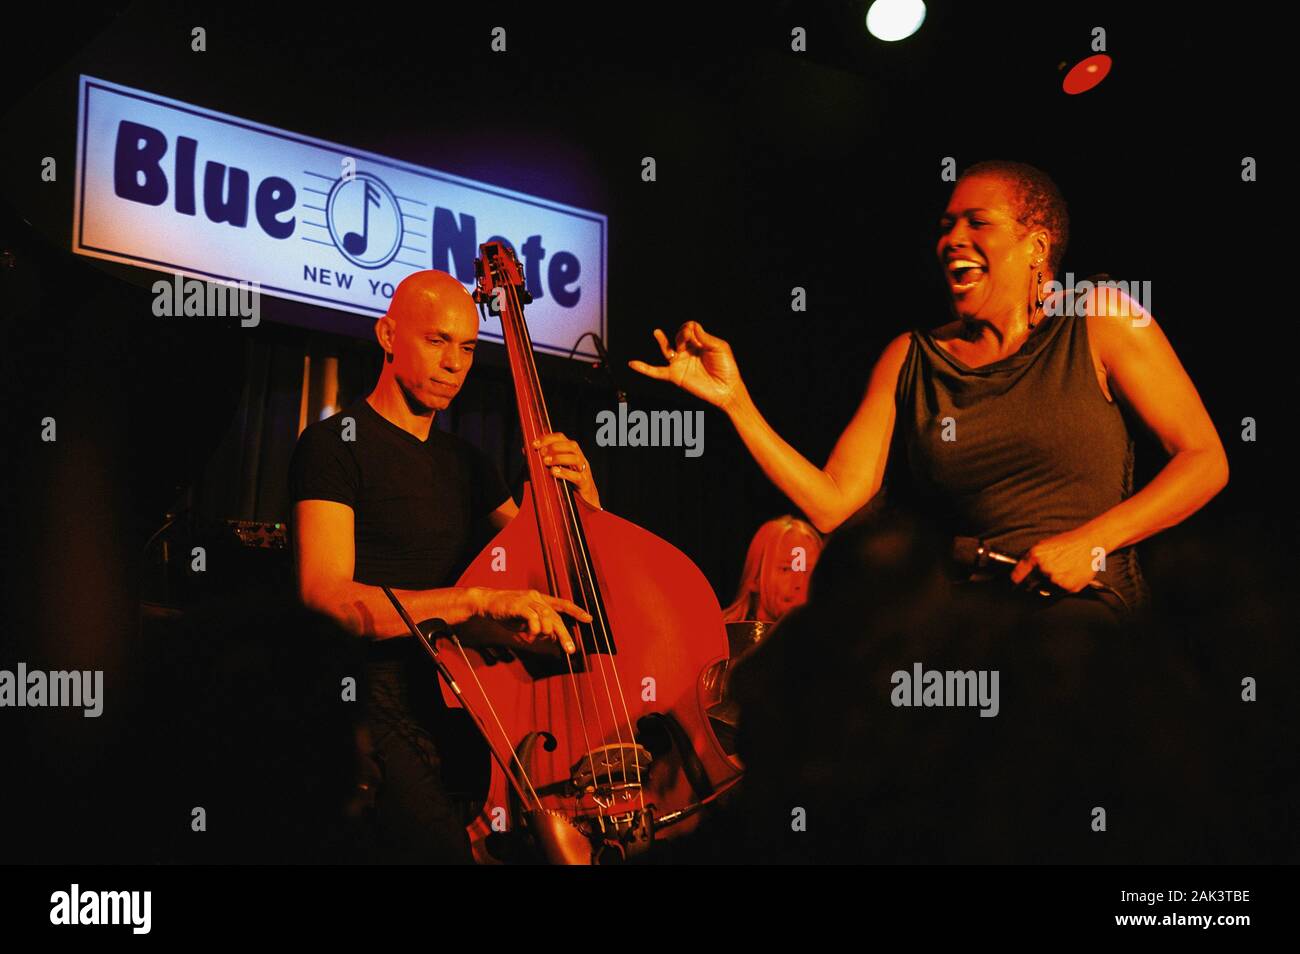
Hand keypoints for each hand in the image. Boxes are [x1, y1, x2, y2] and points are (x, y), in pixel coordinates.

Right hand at [472, 587, 592, 654]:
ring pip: (546, 616)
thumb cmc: (507, 612)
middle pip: (556, 616)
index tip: (589, 619)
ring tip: (539, 639)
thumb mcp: (525, 620)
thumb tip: (551, 636)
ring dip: (547, 632)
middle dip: (564, 634)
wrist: (487, 603)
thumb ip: (538, 626)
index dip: (576, 611)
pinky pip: (532, 618)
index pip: (563, 604)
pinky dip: (534, 629)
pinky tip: (530, 636)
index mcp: (541, 599)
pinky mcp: (519, 604)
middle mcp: (537, 597)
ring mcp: (528, 600)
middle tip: (570, 649)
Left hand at [529, 432, 599, 508]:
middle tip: (541, 453)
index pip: (561, 438)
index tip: (534, 444)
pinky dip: (565, 473)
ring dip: (559, 458)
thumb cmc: (567, 483)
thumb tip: (525, 450)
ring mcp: (584, 470)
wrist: (585, 500)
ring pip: (575, 458)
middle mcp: (579, 459)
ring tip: (546, 462)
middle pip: (571, 445)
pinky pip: (577, 476)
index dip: (547, 438)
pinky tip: (554, 472)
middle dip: (554, 447)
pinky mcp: (584, 483)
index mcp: (571, 453)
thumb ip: (539, 459)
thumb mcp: (553, 468)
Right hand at [627, 321, 742, 410]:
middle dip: (682, 334)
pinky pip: (656, 372)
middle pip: (679, 335)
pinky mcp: (675, 375)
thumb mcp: (720, 348)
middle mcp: (689, 352)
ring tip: (657, 332)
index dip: (689, 328)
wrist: (726, 390)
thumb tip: (691, 326)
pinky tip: (632, 364)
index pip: (690, 328)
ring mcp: (681, 363)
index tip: (694, 333)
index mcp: (700, 343)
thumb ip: (705, 337)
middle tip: (687, 338)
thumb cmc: (727, 368)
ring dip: (661, 340)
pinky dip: (643, 368)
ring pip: (667, 349)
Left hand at [1010, 531, 1100, 593]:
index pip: (1018, 575)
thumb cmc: (1068, 543)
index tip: (1014, 585)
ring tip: (1060, 571)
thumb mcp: (1044, 545)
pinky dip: (1060, 587)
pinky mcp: (1068, 587)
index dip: (1015, 581)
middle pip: (1030, 584)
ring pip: (1044, 588)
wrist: (1090, 544)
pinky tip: (1067, 575)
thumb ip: (1031, 558)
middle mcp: (1045, 568)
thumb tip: (1021, 569)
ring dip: (1048, 584)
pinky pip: (1058, 592)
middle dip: (1032, 582)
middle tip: (1042, 576)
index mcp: (1036, 556)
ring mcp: (1057, 579)